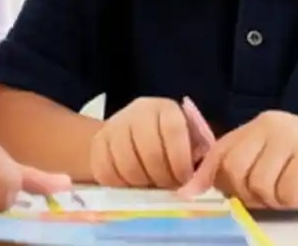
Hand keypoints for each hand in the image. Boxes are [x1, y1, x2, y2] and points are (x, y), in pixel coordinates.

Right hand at [90, 97, 204, 187]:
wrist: (128, 136)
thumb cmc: (168, 145)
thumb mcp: (188, 142)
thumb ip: (198, 157)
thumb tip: (200, 180)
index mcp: (165, 109)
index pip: (173, 130)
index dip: (180, 160)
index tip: (185, 179)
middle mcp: (138, 111)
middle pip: (149, 150)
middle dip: (161, 177)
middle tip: (167, 187)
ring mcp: (114, 125)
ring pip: (127, 164)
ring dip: (141, 183)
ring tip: (149, 186)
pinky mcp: (97, 142)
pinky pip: (106, 171)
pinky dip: (120, 184)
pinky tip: (130, 184)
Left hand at [177, 110, 297, 208]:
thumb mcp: (275, 153)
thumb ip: (245, 162)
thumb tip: (200, 186)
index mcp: (260, 124)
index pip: (222, 149)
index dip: (205, 175)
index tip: (189, 194)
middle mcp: (272, 126)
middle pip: (235, 171)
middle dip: (249, 192)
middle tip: (272, 194)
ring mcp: (291, 139)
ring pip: (260, 186)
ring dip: (277, 198)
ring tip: (295, 187)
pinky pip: (286, 193)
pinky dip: (296, 199)